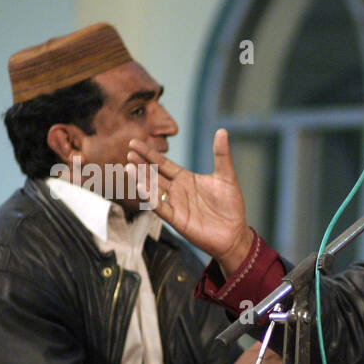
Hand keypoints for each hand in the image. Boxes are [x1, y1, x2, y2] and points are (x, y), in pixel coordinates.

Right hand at [128, 128, 252, 274]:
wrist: (234, 233)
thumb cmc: (231, 206)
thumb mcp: (226, 176)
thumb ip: (221, 154)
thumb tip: (221, 131)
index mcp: (185, 178)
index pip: (163, 163)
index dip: (149, 153)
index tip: (134, 142)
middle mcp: (177, 190)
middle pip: (154, 174)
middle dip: (141, 164)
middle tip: (128, 152)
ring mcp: (175, 204)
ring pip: (154, 189)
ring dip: (141, 179)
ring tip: (129, 167)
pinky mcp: (177, 219)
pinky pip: (160, 207)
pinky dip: (151, 198)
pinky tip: (141, 187)